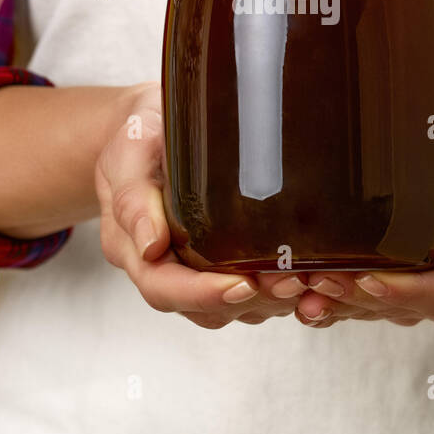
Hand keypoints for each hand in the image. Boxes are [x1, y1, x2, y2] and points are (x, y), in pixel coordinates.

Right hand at [95, 82, 307, 327]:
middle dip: (250, 301)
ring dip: (269, 301)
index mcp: (132, 247)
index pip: (163, 289)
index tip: (243, 286)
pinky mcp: (218, 262)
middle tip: (290, 284)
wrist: (150, 125)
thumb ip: (133, 197)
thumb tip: (150, 245)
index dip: (203, 294)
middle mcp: (162, 267)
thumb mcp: (128, 152)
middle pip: (203, 308)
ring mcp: (191, 268)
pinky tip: (305, 274)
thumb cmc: (138, 136)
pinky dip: (275, 290)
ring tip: (303, 281)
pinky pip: (246, 292)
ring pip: (229, 307)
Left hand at [295, 106, 433, 327]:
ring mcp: (417, 288)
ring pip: (376, 308)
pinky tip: (303, 294)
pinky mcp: (387, 280)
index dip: (404, 292)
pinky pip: (359, 300)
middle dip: (359, 298)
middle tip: (322, 280)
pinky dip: (330, 300)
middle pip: (404, 308)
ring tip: (305, 286)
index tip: (370, 279)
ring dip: (339, 301)